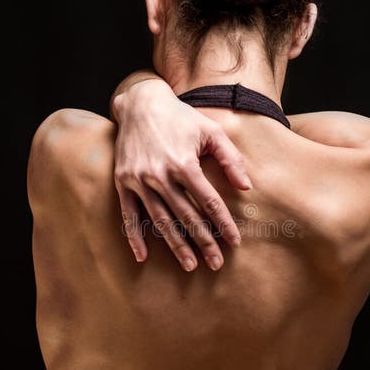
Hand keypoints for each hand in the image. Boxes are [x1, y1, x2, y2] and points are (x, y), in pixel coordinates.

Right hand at [113, 79, 251, 271]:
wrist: (140, 104)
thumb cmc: (181, 118)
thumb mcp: (210, 130)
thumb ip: (230, 158)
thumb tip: (246, 187)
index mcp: (184, 163)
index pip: (208, 201)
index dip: (223, 223)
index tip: (234, 242)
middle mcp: (160, 175)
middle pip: (186, 216)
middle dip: (203, 242)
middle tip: (216, 263)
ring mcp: (139, 180)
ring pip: (160, 220)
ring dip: (176, 245)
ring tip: (190, 265)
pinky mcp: (123, 182)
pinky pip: (129, 215)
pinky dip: (134, 237)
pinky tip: (142, 257)